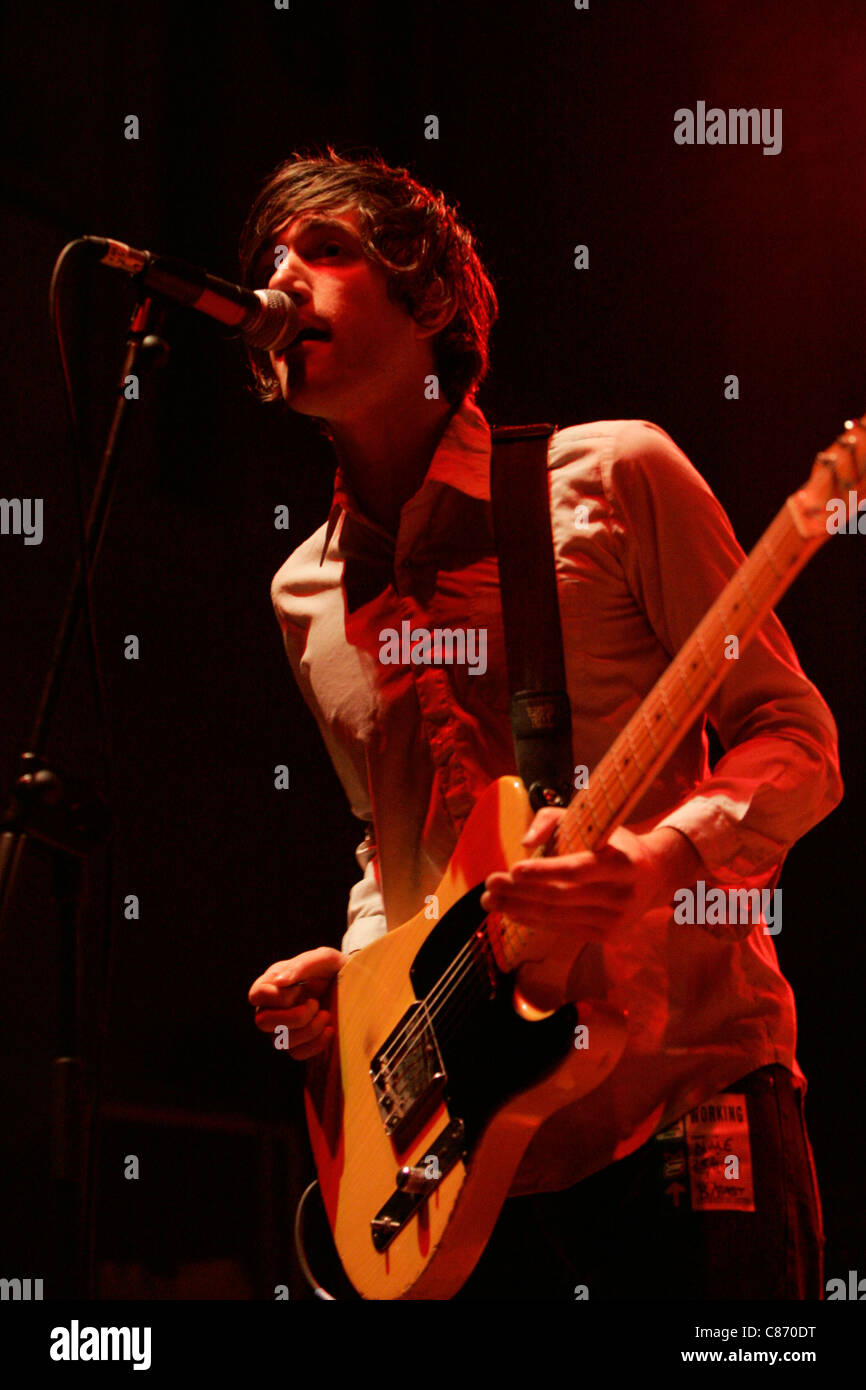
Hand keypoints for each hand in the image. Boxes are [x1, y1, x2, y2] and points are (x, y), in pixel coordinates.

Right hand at [248, 946, 346, 1059]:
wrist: (353, 986)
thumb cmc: (333, 969)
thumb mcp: (324, 959)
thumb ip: (300, 966)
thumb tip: (279, 982)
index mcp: (272, 983)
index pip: (256, 995)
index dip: (277, 997)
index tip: (298, 990)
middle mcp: (271, 1007)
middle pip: (263, 1022)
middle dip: (294, 1016)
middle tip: (315, 1004)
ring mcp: (281, 1028)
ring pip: (281, 1041)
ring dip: (310, 1029)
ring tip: (326, 1014)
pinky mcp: (297, 1044)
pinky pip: (297, 1054)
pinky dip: (317, 1043)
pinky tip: (330, 1029)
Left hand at [480, 807, 700, 953]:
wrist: (656, 874)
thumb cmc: (614, 841)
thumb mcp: (593, 820)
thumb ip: (554, 820)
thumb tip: (525, 843)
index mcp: (623, 862)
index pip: (578, 870)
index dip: (544, 871)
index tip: (513, 869)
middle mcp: (622, 895)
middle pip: (561, 897)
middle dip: (519, 892)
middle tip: (489, 884)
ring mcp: (616, 920)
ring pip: (557, 916)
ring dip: (518, 909)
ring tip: (490, 900)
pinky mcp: (607, 935)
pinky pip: (562, 929)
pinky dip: (533, 920)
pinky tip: (512, 911)